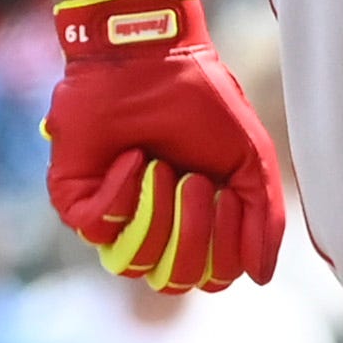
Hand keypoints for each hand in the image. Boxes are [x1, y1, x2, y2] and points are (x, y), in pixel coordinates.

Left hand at [44, 0, 286, 291]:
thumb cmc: (203, 104)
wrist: (151, 62)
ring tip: (163, 165)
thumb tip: (261, 277)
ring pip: (137, 262)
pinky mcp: (78, 204)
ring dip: (158, 210)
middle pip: (176, 279)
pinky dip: (124, 191)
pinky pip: (101, 229)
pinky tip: (131, 157)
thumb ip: (264, 217)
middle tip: (195, 180)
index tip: (230, 197)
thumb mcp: (250, 159)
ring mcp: (116, 219)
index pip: (215, 273)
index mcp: (199, 222)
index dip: (226, 250)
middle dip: (192, 230)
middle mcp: (156, 228)